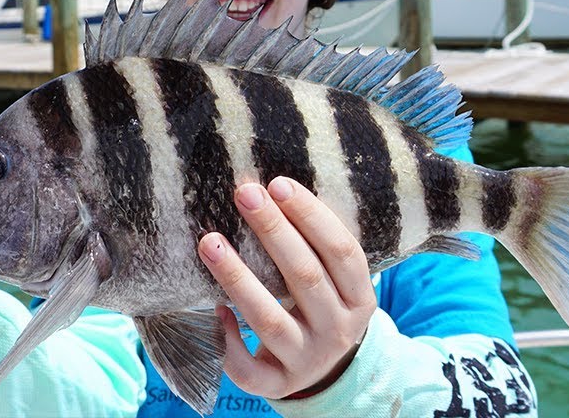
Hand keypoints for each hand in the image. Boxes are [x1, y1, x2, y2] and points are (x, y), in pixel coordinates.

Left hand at [198, 176, 376, 398]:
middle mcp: (338, 331)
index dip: (311, 216)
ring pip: (270, 319)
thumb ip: (317, 246)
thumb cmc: (324, 306)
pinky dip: (229, 342)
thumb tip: (272, 189)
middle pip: (304, 277)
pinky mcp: (278, 385)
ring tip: (209, 241)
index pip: (341, 251)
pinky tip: (214, 310)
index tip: (278, 184)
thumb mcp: (338, 281)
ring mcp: (308, 360)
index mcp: (360, 298)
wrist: (328, 372)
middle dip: (272, 232)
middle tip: (244, 194)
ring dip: (237, 277)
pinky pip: (250, 370)